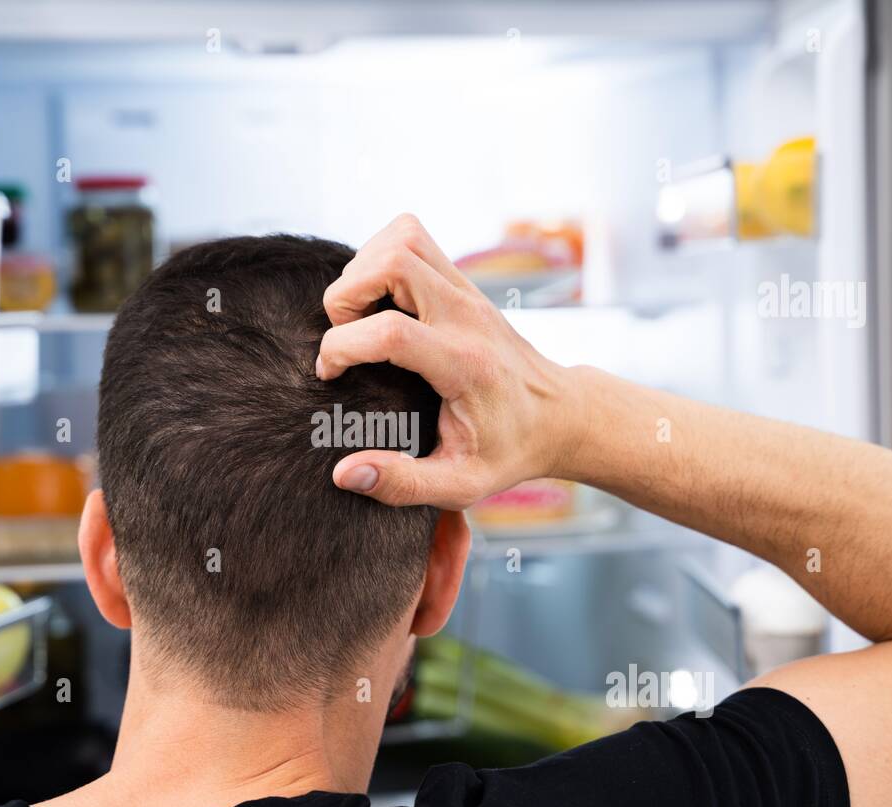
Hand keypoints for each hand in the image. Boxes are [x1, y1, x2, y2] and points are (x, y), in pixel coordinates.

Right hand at [316, 214, 577, 509]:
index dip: (342, 346)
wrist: (560, 415)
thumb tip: (345, 474)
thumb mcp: (460, 485)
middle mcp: (466, 315)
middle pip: (394, 261)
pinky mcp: (463, 282)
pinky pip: (413, 238)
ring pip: (403, 236)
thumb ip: (402, 484)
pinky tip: (378, 300)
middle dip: (346, 294)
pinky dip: (382, 255)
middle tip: (344, 336)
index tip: (331, 374)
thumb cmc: (509, 451)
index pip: (391, 331)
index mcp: (464, 364)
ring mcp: (467, 291)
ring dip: (363, 267)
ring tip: (358, 316)